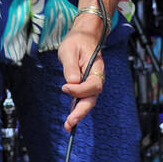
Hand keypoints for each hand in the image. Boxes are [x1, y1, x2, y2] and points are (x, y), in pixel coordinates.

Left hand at [58, 16, 107, 131]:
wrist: (83, 36)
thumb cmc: (77, 41)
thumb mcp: (69, 50)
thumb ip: (71, 67)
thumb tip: (72, 83)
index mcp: (96, 68)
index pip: (92, 85)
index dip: (80, 90)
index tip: (65, 87)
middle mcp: (97, 77)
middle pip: (92, 98)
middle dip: (81, 111)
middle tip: (70, 122)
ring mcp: (92, 82)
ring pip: (88, 101)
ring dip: (79, 113)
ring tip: (68, 125)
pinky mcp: (86, 85)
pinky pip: (83, 99)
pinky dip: (77, 108)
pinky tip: (70, 119)